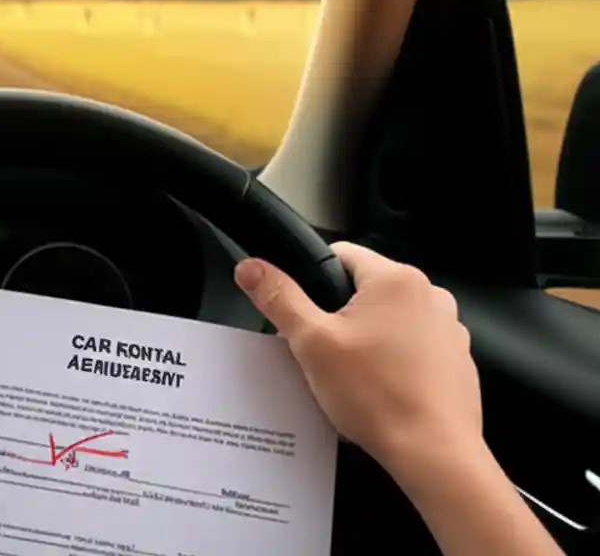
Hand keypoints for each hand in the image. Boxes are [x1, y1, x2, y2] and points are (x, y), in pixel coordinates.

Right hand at [233, 242, 480, 473]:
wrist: (433, 453)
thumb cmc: (376, 396)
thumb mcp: (312, 342)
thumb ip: (279, 298)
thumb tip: (250, 267)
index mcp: (396, 279)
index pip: (341, 255)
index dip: (313, 280)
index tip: (305, 314)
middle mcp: (431, 294)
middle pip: (366, 290)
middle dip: (341, 316)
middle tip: (326, 353)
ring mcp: (451, 328)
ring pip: (391, 320)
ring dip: (371, 338)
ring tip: (356, 377)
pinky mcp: (459, 360)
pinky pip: (416, 347)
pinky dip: (396, 361)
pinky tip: (383, 390)